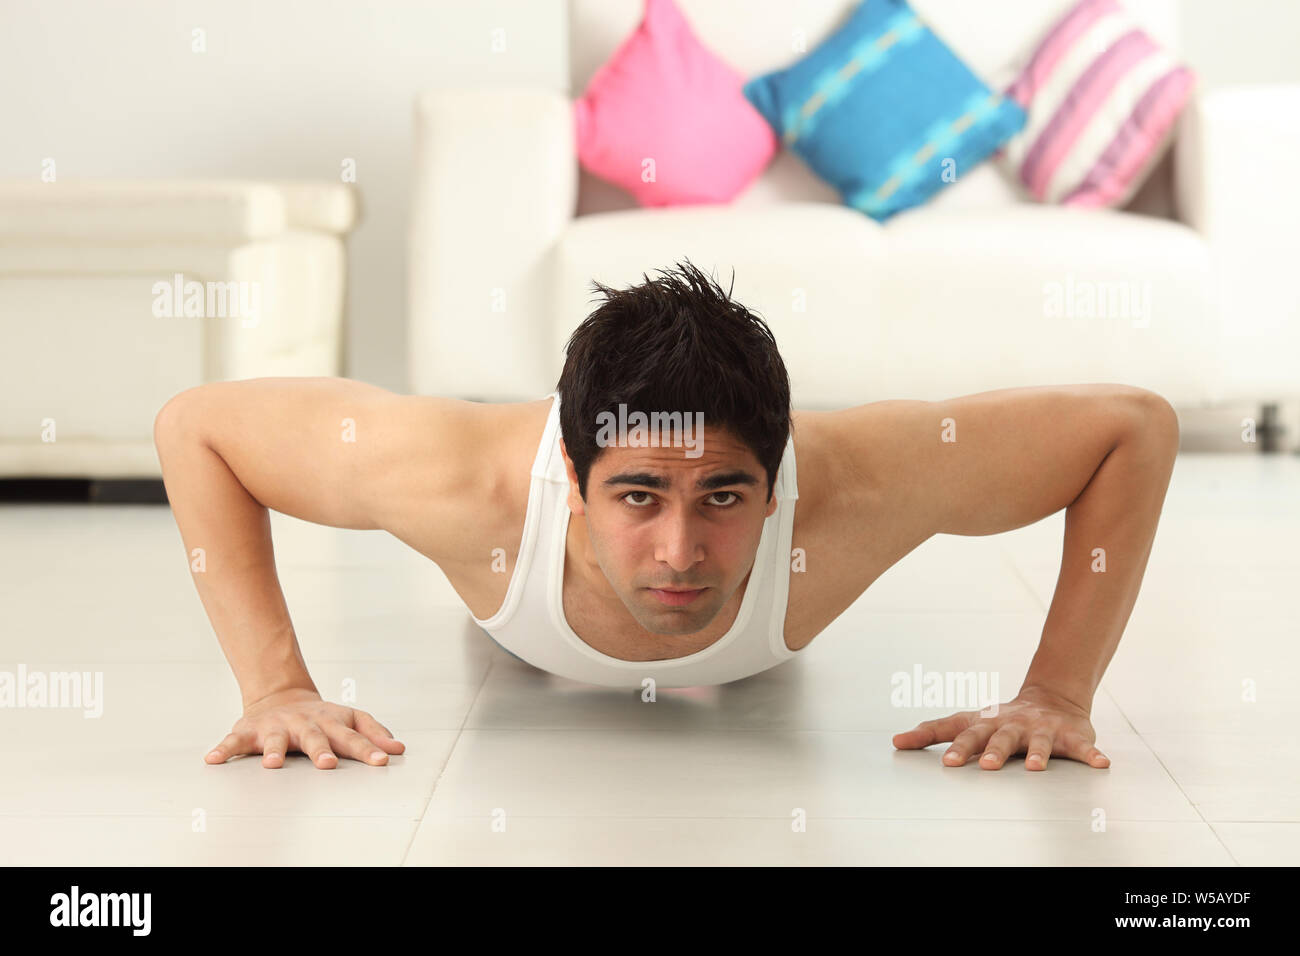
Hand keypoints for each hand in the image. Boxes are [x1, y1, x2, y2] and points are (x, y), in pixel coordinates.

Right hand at [204, 687, 405, 768]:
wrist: (280, 696)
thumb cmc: (321, 717)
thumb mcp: (350, 720)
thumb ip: (374, 734)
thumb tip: (400, 749)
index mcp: (331, 722)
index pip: (352, 737)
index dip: (367, 749)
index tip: (381, 761)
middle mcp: (305, 724)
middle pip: (315, 737)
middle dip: (322, 750)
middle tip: (328, 764)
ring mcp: (276, 726)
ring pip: (274, 739)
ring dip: (273, 750)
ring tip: (271, 764)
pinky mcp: (249, 731)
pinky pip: (233, 742)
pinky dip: (222, 749)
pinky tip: (212, 759)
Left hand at [891, 685, 1109, 770]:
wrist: (1051, 699)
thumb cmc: (999, 720)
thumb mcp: (966, 722)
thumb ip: (932, 732)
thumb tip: (895, 741)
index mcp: (984, 723)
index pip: (958, 730)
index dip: (942, 741)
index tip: (928, 754)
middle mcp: (1010, 725)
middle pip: (997, 737)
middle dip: (989, 750)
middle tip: (983, 766)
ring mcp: (1040, 730)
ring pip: (1038, 743)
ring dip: (1037, 755)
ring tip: (1035, 769)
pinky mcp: (1069, 736)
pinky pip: (1082, 748)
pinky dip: (1092, 755)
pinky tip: (1101, 764)